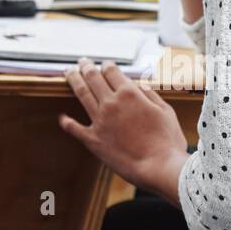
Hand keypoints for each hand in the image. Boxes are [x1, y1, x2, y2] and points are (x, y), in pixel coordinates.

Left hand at [60, 58, 188, 201]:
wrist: (159, 168)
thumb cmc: (168, 142)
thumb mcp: (166, 112)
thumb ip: (151, 96)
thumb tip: (141, 86)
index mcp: (129, 93)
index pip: (112, 71)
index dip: (106, 65)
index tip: (104, 64)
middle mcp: (111, 102)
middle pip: (93, 77)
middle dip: (86, 67)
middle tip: (81, 62)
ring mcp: (100, 120)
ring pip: (82, 93)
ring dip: (74, 80)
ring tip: (69, 72)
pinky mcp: (93, 139)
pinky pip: (75, 128)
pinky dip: (67, 122)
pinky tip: (62, 118)